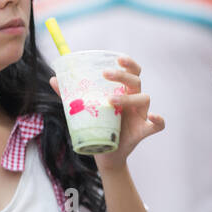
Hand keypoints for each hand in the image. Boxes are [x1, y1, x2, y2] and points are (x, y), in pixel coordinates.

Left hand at [50, 54, 164, 172]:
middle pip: (136, 81)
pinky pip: (157, 125)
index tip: (117, 58)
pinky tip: (152, 116)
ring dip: (129, 97)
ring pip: (144, 99)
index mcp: (124, 90)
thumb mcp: (84, 110)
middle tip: (106, 73)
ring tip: (111, 100)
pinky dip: (158, 119)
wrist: (105, 153)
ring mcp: (141, 115)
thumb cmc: (98, 126)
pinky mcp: (143, 130)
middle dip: (123, 75)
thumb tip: (53, 79)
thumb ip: (71, 95)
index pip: (131, 71)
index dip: (128, 63)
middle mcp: (135, 99)